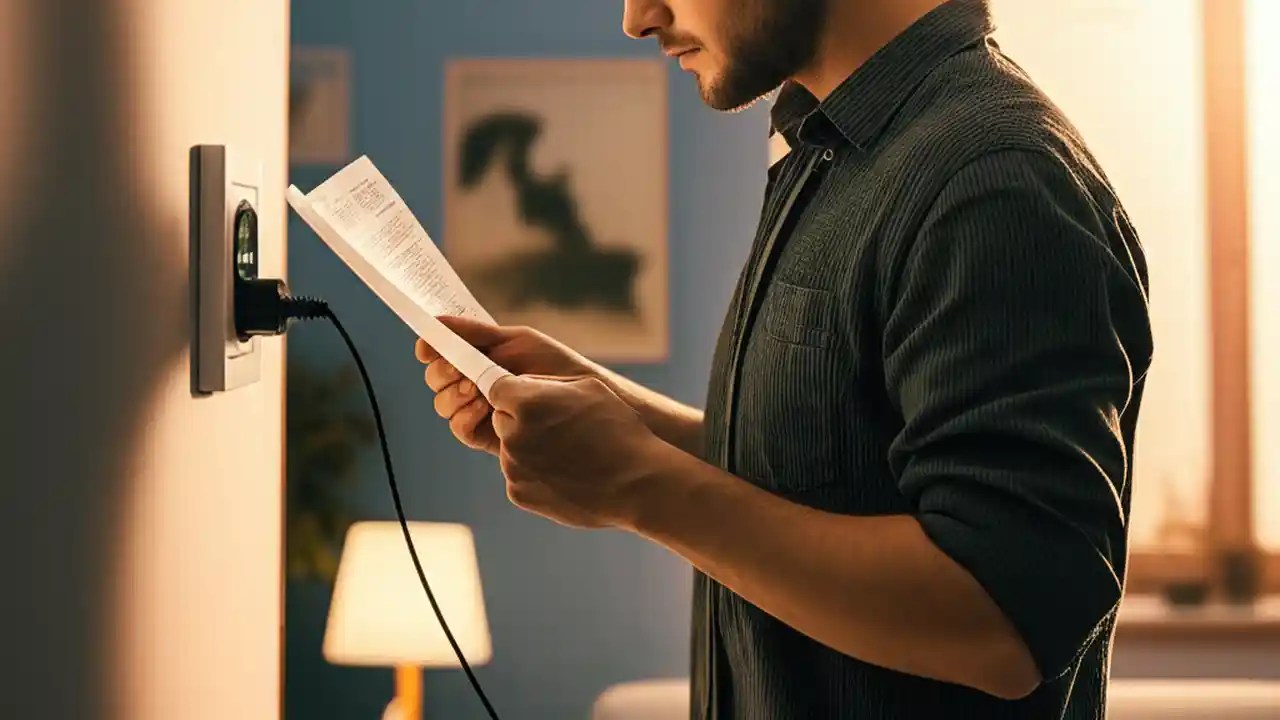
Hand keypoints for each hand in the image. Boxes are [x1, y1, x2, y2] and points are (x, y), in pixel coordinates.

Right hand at [415, 316, 594, 454]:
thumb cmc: (554, 364)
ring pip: (444, 404)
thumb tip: (434, 322)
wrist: (583, 397)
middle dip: (441, 373)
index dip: (431, 350)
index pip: (442, 355)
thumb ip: (474, 333)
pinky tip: (482, 408)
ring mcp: (480, 410)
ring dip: (452, 395)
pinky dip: (464, 416)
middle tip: (459, 370)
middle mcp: (474, 384)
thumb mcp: (515, 341)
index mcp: (479, 359)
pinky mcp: (489, 435)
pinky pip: (460, 428)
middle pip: (436, 380)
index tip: (428, 348)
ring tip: (476, 389)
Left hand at [488, 374, 662, 528]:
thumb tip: (518, 384)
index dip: (512, 390)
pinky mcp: (519, 493)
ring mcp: (513, 468)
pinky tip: (566, 472)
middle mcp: (513, 436)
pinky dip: (535, 472)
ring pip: (510, 447)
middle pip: (501, 418)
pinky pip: (519, 474)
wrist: (636, 484)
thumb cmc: (618, 430)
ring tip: (569, 452)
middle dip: (520, 418)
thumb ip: (545, 382)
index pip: (495, 387)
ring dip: (529, 446)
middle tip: (557, 426)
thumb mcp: (588, 388)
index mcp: (527, 404)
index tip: (521, 394)